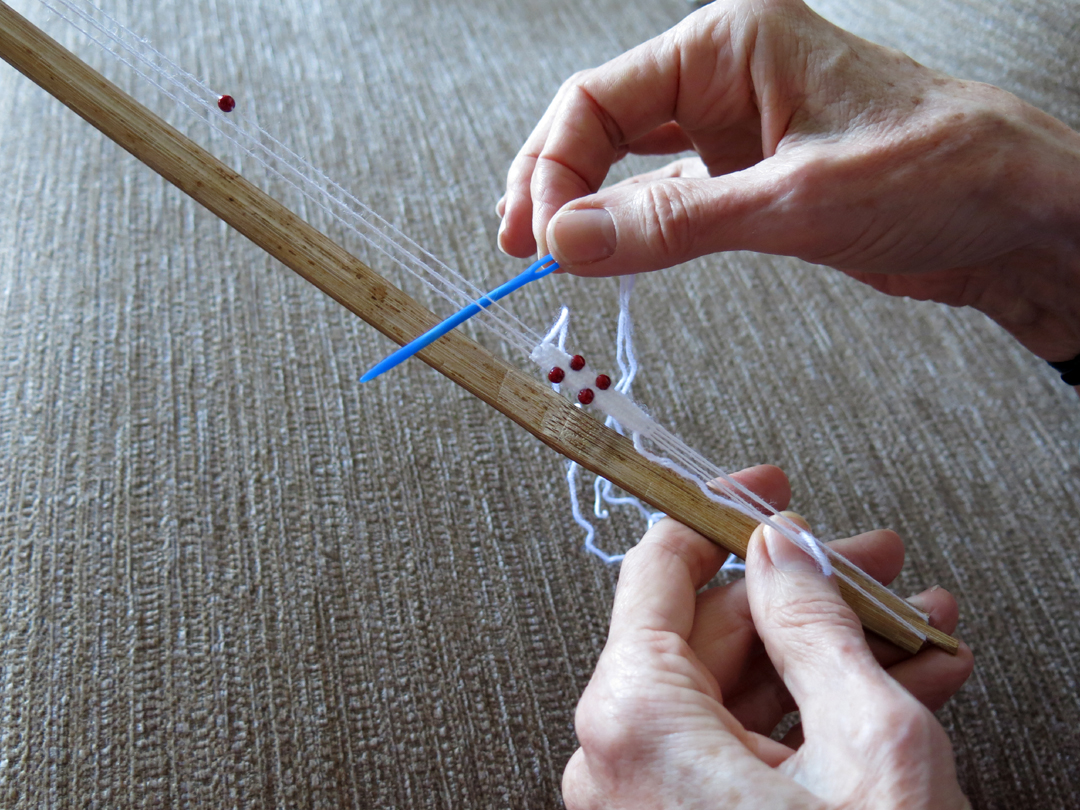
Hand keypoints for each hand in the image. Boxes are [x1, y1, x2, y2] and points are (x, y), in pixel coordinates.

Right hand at [498, 0, 1079, 365]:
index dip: (554, 168)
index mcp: (728, 46)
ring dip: (581, 206)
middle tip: (519, 244)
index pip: (599, 98)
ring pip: (625, 162)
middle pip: (598, 123)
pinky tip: (603, 255)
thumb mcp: (794, 201)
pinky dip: (629, 229)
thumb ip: (673, 223)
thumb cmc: (936, 173)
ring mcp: (733, 129)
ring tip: (543, 254)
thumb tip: (566, 243)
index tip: (540, 239)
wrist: (1016, 215)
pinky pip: (666, 198)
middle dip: (551, 181)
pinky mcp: (748, 178)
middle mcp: (722, 78)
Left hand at [561, 465, 973, 809]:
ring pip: (736, 694)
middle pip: (709, 632)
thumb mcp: (867, 745)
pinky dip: (811, 718)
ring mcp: (647, 805)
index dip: (721, 514)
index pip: (660, 569)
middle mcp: (619, 759)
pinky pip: (739, 751)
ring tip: (909, 628)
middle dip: (803, 592)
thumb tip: (784, 548)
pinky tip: (891, 691)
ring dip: (825, 655)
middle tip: (872, 564)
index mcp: (633, 716)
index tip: (768, 487)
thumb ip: (816, 623)